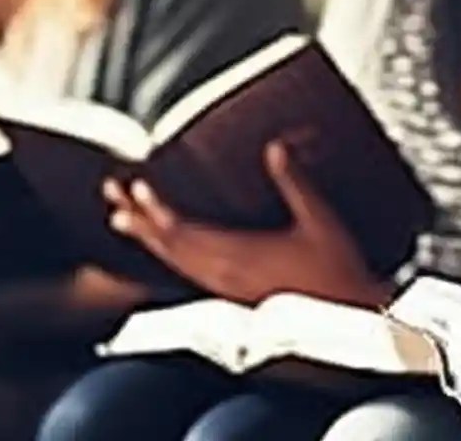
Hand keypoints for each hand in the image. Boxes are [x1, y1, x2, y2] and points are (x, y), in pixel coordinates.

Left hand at [107, 141, 391, 306]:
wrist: (349, 314)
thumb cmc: (338, 268)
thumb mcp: (321, 220)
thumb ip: (295, 183)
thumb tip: (274, 146)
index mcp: (240, 253)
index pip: (183, 230)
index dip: (155, 208)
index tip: (136, 185)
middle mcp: (225, 272)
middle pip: (168, 245)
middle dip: (138, 218)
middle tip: (111, 192)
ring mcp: (227, 286)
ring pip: (174, 262)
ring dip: (147, 239)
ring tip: (122, 219)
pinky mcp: (234, 295)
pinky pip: (188, 274)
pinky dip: (167, 257)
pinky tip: (164, 250)